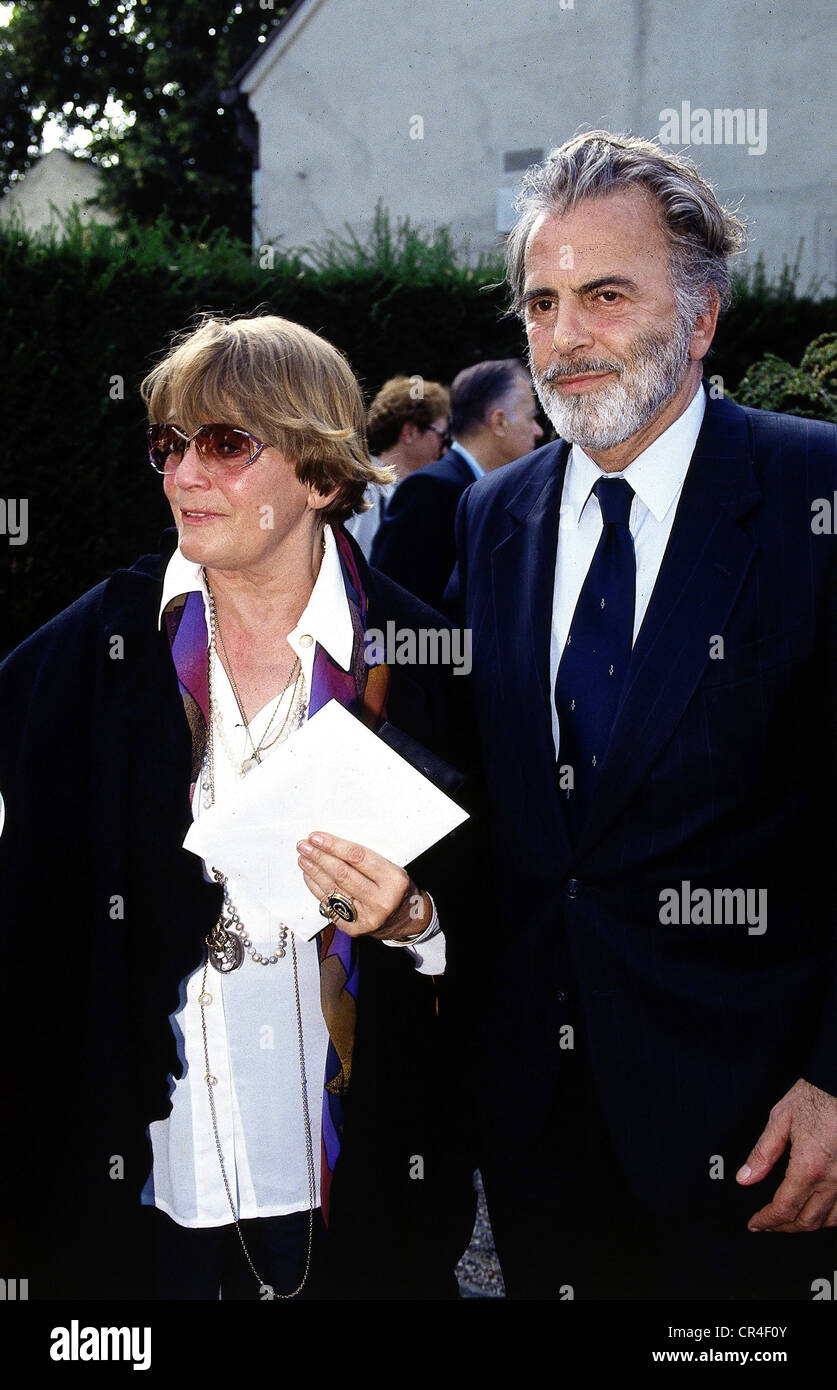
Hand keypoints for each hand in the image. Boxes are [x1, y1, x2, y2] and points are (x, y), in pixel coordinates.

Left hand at [296, 831, 428, 940]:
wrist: (407, 921)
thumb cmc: (397, 889)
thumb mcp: (392, 869)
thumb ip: (366, 860)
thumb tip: (331, 844)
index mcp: (393, 880)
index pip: (357, 857)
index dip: (334, 845)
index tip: (316, 837)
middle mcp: (381, 900)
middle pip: (342, 873)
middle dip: (319, 857)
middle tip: (304, 845)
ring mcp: (367, 917)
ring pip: (333, 889)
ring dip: (314, 871)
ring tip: (303, 858)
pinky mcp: (354, 928)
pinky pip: (330, 905)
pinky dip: (316, 888)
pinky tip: (309, 876)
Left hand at [736, 1077, 836, 1230]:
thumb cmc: (816, 1096)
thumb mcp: (781, 1118)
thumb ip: (763, 1153)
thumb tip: (745, 1178)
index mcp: (809, 1166)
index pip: (784, 1208)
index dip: (767, 1220)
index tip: (756, 1223)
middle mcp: (833, 1179)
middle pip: (807, 1220)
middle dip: (783, 1227)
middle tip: (768, 1224)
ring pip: (831, 1220)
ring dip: (809, 1225)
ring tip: (791, 1221)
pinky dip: (832, 1217)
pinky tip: (821, 1213)